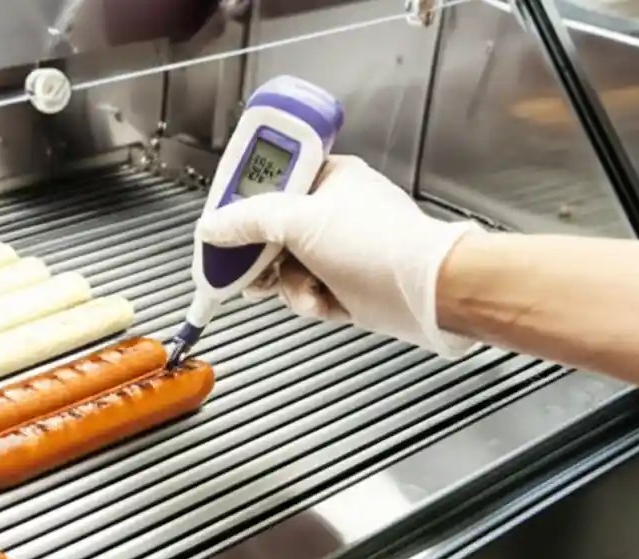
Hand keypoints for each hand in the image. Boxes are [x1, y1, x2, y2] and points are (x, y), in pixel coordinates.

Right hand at [193, 155, 482, 356]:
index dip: (240, 199)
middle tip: (239, 267)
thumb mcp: (300, 221)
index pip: (268, 180)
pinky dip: (306, 299)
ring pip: (281, 266)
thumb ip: (248, 221)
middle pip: (268, 229)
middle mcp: (329, 211)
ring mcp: (335, 249)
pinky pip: (302, 290)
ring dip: (284, 283)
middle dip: (257, 254)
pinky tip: (322, 301)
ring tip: (295, 287)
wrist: (426, 293)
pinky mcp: (341, 282)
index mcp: (326, 178)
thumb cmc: (380, 244)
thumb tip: (211, 226)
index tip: (219, 219)